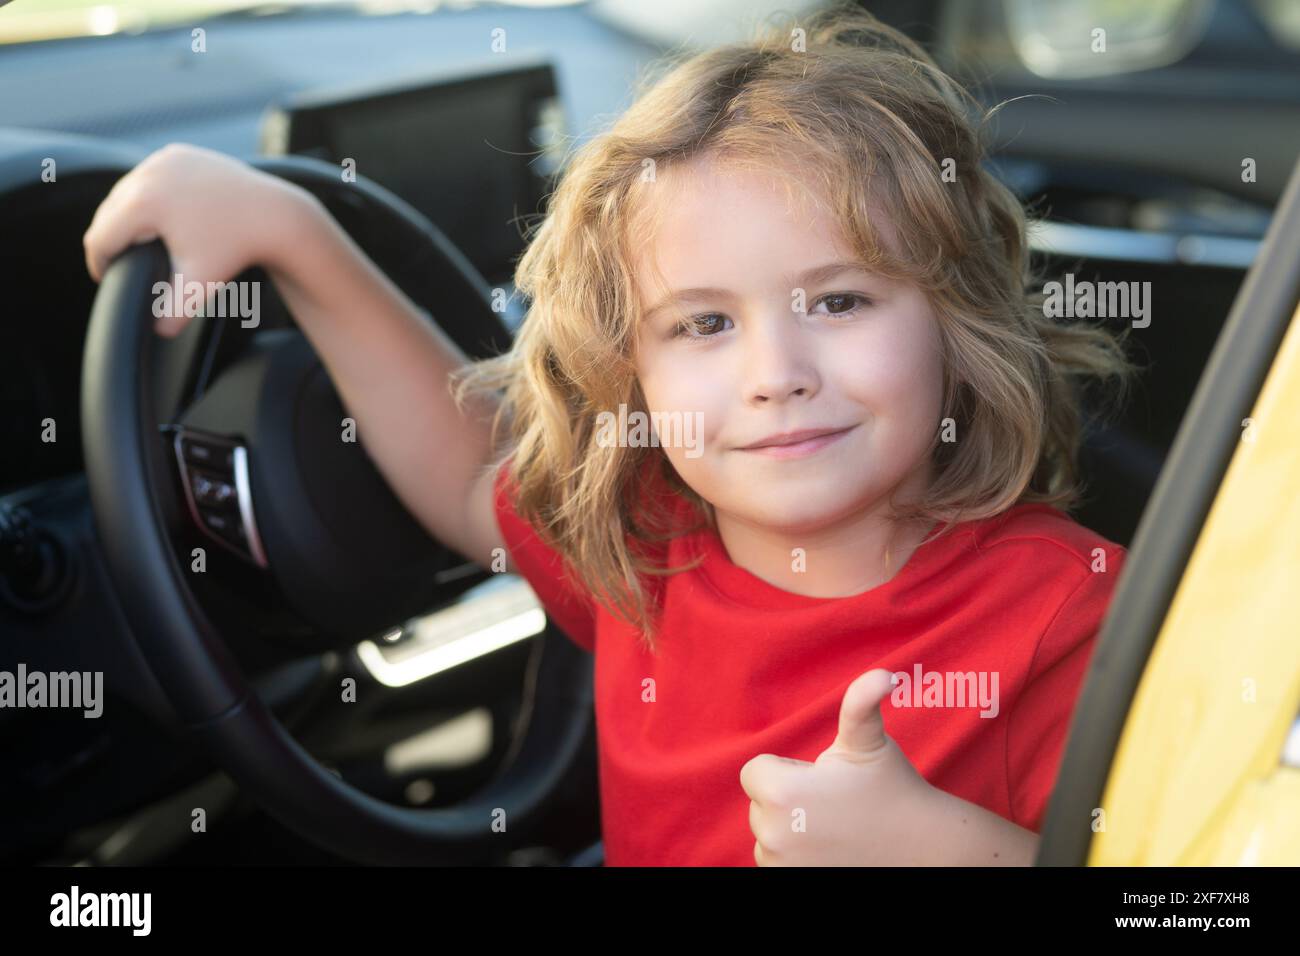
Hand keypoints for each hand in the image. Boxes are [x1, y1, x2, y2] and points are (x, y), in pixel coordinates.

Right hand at [82, 142, 310, 335]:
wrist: (274, 216)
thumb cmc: (237, 250)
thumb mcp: (200, 286)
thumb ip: (173, 313)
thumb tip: (157, 334)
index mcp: (144, 203)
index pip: (102, 237)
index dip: (100, 263)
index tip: (107, 278)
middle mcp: (149, 173)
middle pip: (109, 212)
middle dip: (111, 238)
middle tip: (116, 262)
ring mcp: (164, 158)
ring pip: (126, 191)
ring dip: (125, 216)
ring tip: (131, 242)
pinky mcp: (178, 153)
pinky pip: (149, 176)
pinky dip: (147, 195)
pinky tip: (153, 216)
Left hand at [739, 668, 937, 865]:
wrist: (922, 849)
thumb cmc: (891, 788)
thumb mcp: (868, 742)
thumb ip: (861, 704)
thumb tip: (885, 675)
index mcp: (781, 792)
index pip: (754, 772)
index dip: (788, 771)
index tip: (821, 780)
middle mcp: (773, 834)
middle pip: (759, 804)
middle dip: (789, 800)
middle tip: (833, 804)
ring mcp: (780, 865)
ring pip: (766, 834)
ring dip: (790, 828)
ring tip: (834, 828)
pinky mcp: (788, 883)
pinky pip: (773, 861)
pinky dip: (793, 855)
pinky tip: (828, 849)